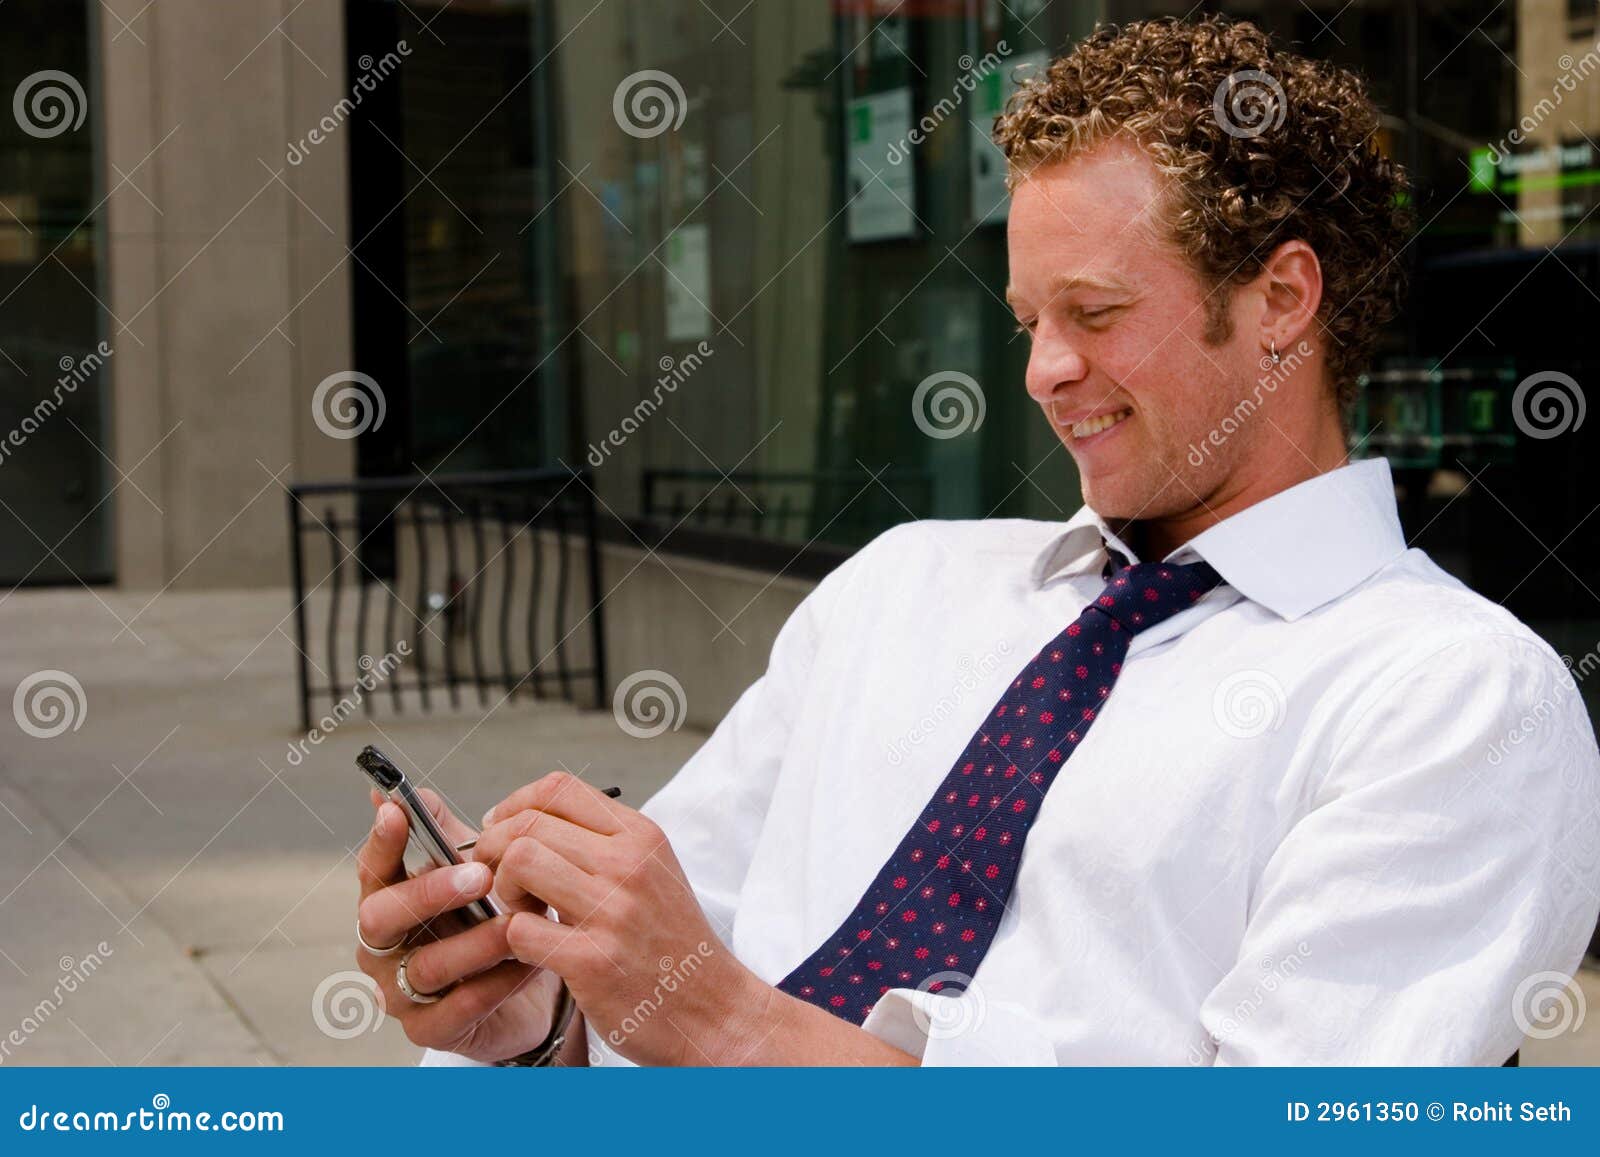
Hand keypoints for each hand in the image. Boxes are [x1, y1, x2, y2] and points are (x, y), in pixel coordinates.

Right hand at [355, 786, 561, 1061]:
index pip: (372, 868)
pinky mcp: (429, 1029)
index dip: (382, 841)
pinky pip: (458, 1008)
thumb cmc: (486, 918)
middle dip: (431, 893)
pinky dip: (496, 984)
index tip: (397, 811)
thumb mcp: (467, 869)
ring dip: (476, 942)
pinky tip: (527, 963)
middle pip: (381, 918)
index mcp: (387, 898)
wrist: (522, 990)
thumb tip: (397, 792)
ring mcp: (400, 991)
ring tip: (517, 924)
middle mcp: (383, 946)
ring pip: (426, 966)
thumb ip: (439, 834)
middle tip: (481, 876)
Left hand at [473, 772, 763, 1065]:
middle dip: (496, 849)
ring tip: (524, 912)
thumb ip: (602, 843)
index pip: (558, 787)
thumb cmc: (673, 944)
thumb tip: (529, 821)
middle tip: (501, 879)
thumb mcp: (652, 872)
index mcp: (641, 836)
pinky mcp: (592, 961)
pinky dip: (513, 940)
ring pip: (519, 862)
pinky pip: (519, 929)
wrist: (714, 1010)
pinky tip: (535, 950)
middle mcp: (629, 864)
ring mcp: (612, 912)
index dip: (515, 804)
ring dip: (504, 889)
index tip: (503, 829)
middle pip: (528, 823)